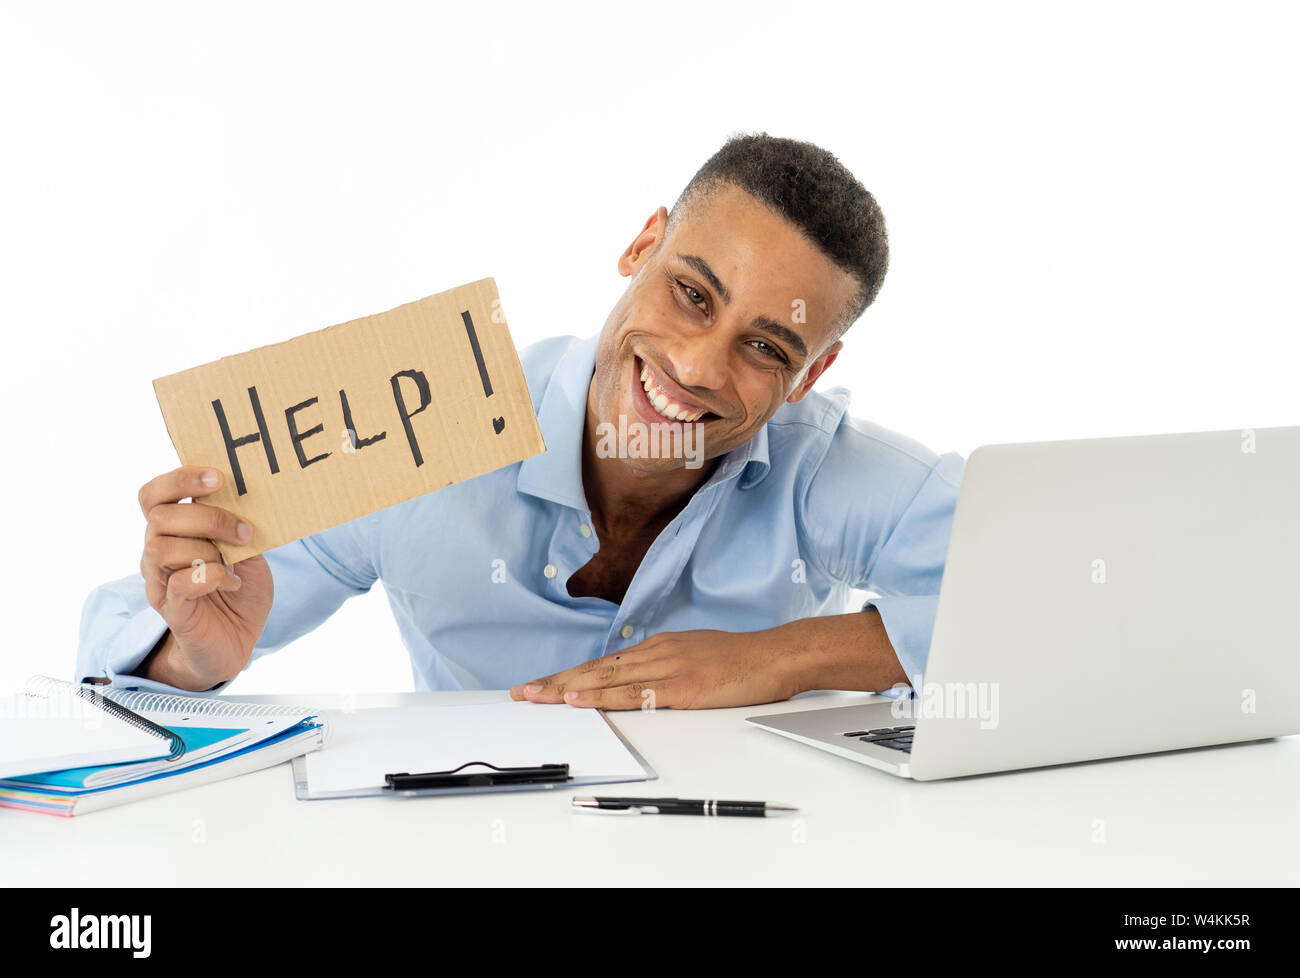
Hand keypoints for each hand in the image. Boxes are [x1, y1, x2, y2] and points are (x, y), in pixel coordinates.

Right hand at [137, 466, 273, 689]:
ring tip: (235, 563)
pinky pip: (180, 584)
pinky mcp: (172, 610)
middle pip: (159, 517)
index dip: (179, 479)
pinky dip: (211, 577)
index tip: (218, 477)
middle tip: (243, 531)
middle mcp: (158, 553)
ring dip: (206, 548)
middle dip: (207, 517)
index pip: (154, 495)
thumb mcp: (250, 554)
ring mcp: (161, 582)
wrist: (237, 642)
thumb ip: (241, 529)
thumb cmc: (240, 591)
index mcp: (174, 531)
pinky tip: (231, 581)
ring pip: (161, 548)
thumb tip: (248, 501)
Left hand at [508, 628, 801, 709]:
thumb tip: (643, 683)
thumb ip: (667, 668)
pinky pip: (633, 693)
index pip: (603, 664)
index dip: (570, 675)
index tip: (542, 685)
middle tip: (522, 692)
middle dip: (555, 681)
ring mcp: (666, 668)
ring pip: (605, 678)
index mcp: (658, 648)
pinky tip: (577, 700)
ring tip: (535, 697)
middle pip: (595, 669)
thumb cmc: (743, 661)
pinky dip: (600, 696)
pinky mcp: (680, 687)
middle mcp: (655, 653)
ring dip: (565, 688)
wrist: (777, 655)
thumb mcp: (697, 657)